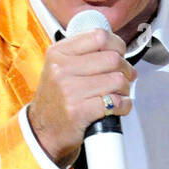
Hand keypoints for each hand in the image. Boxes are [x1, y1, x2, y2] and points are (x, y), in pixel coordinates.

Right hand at [27, 27, 136, 167]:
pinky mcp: (79, 111)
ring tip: (120, 93)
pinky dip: (123, 105)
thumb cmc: (57, 99)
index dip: (117, 45)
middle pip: (112, 58)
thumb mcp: (59, 68)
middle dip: (126, 69)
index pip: (99, 36)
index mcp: (58, 53)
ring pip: (117, 80)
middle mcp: (62, 69)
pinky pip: (115, 102)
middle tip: (125, 77)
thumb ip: (83, 54)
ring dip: (125, 89)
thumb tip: (119, 52)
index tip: (120, 54)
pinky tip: (118, 106)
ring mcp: (70, 90)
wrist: (43, 131)